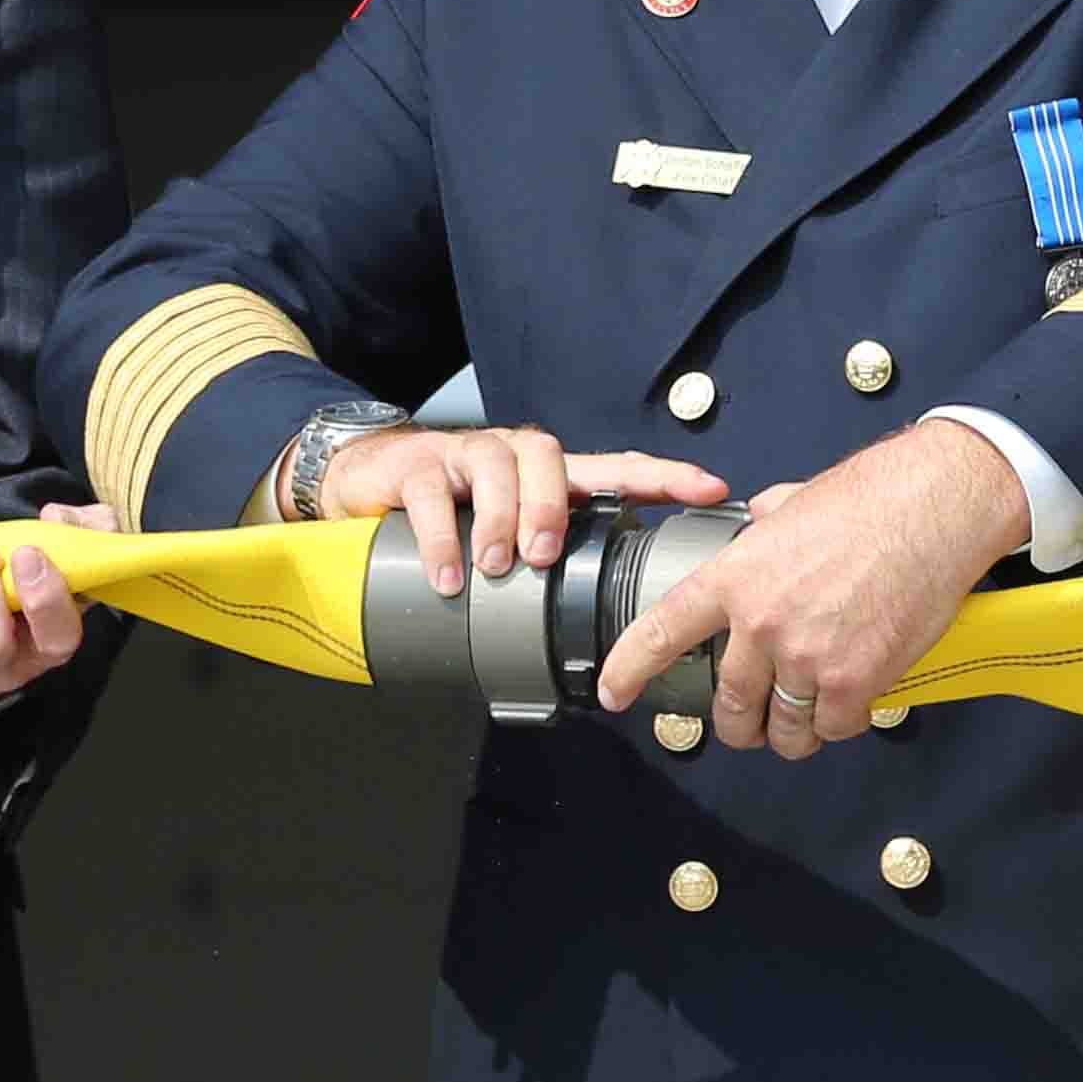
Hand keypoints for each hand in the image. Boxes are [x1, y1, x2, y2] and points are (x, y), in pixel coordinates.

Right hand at [318, 424, 727, 596]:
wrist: (370, 483)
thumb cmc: (457, 511)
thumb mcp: (510, 534)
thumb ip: (553, 563)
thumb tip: (611, 625)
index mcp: (549, 477)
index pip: (616, 468)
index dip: (666, 477)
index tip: (711, 491)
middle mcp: (513, 457)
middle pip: (547, 456)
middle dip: (552, 505)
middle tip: (545, 556)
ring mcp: (465, 457)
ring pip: (494, 466)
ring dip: (499, 520)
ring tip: (496, 568)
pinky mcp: (417, 467)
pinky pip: (434, 495)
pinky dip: (443, 540)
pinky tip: (449, 578)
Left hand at [591, 419, 1029, 757]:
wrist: (933, 508)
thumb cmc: (872, 497)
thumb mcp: (792, 502)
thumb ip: (764, 525)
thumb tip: (760, 521)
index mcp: (736, 576)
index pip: (664, 630)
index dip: (631, 668)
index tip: (615, 692)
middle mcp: (762, 623)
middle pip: (730, 704)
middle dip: (738, 726)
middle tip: (750, 726)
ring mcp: (807, 656)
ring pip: (784, 728)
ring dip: (792, 734)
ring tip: (804, 724)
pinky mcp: (856, 680)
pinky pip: (834, 727)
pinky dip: (840, 724)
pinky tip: (851, 704)